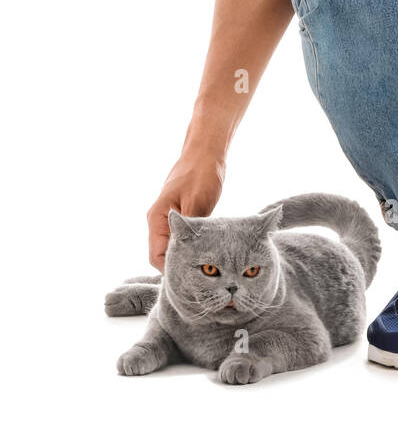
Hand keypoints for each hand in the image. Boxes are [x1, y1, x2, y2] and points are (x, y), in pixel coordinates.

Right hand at [147, 147, 224, 271]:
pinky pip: (183, 237)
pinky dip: (192, 245)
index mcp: (157, 219)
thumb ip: (190, 227)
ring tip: (205, 268)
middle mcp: (159, 221)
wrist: (206, 151)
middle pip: (163, 254)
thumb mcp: (197, 201)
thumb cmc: (201, 173)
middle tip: (200, 278)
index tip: (188, 280)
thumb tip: (186, 253)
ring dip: (186, 256)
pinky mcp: (182, 216)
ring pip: (174, 246)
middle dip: (178, 266)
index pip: (156, 256)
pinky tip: (207, 251)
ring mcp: (170, 219)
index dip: (170, 269)